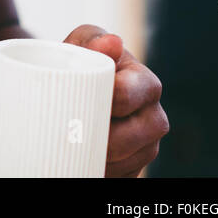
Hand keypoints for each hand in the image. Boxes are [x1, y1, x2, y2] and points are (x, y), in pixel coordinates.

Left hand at [62, 25, 169, 176]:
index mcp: (145, 84)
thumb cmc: (80, 61)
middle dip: (94, 138)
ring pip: (125, 164)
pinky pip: (122, 177)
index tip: (72, 102)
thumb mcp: (82, 45)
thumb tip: (112, 42)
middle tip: (64, 133)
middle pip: (126, 139)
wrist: (73, 84)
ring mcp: (147, 146)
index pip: (124, 97)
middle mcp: (153, 117)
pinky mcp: (135, 166)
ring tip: (68, 150)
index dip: (98, 101)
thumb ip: (92, 41)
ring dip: (95, 160)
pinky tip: (81, 164)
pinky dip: (99, 172)